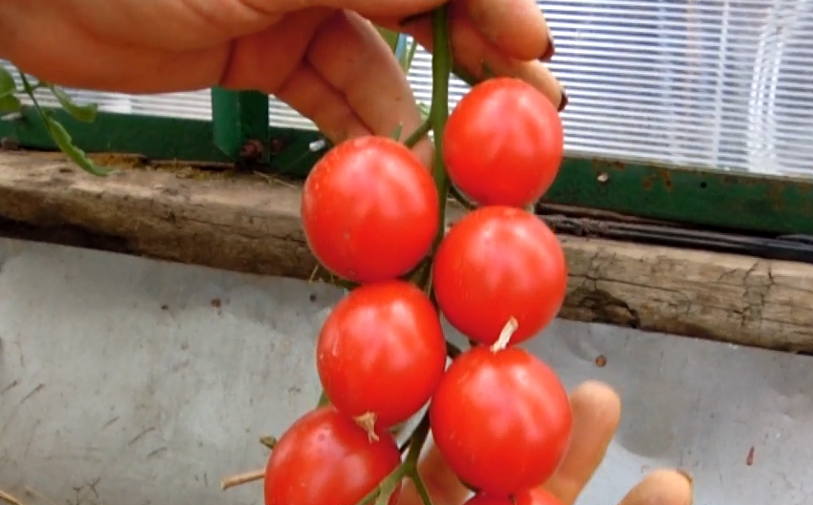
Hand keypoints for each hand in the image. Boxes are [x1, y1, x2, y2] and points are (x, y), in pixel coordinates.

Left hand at [4, 0, 562, 156]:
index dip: (493, 7)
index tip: (534, 50)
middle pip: (421, 10)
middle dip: (473, 62)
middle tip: (521, 112)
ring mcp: (293, 5)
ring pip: (377, 65)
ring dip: (416, 117)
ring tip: (455, 163)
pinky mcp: (263, 56)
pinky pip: (328, 100)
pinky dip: (358, 135)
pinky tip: (390, 166)